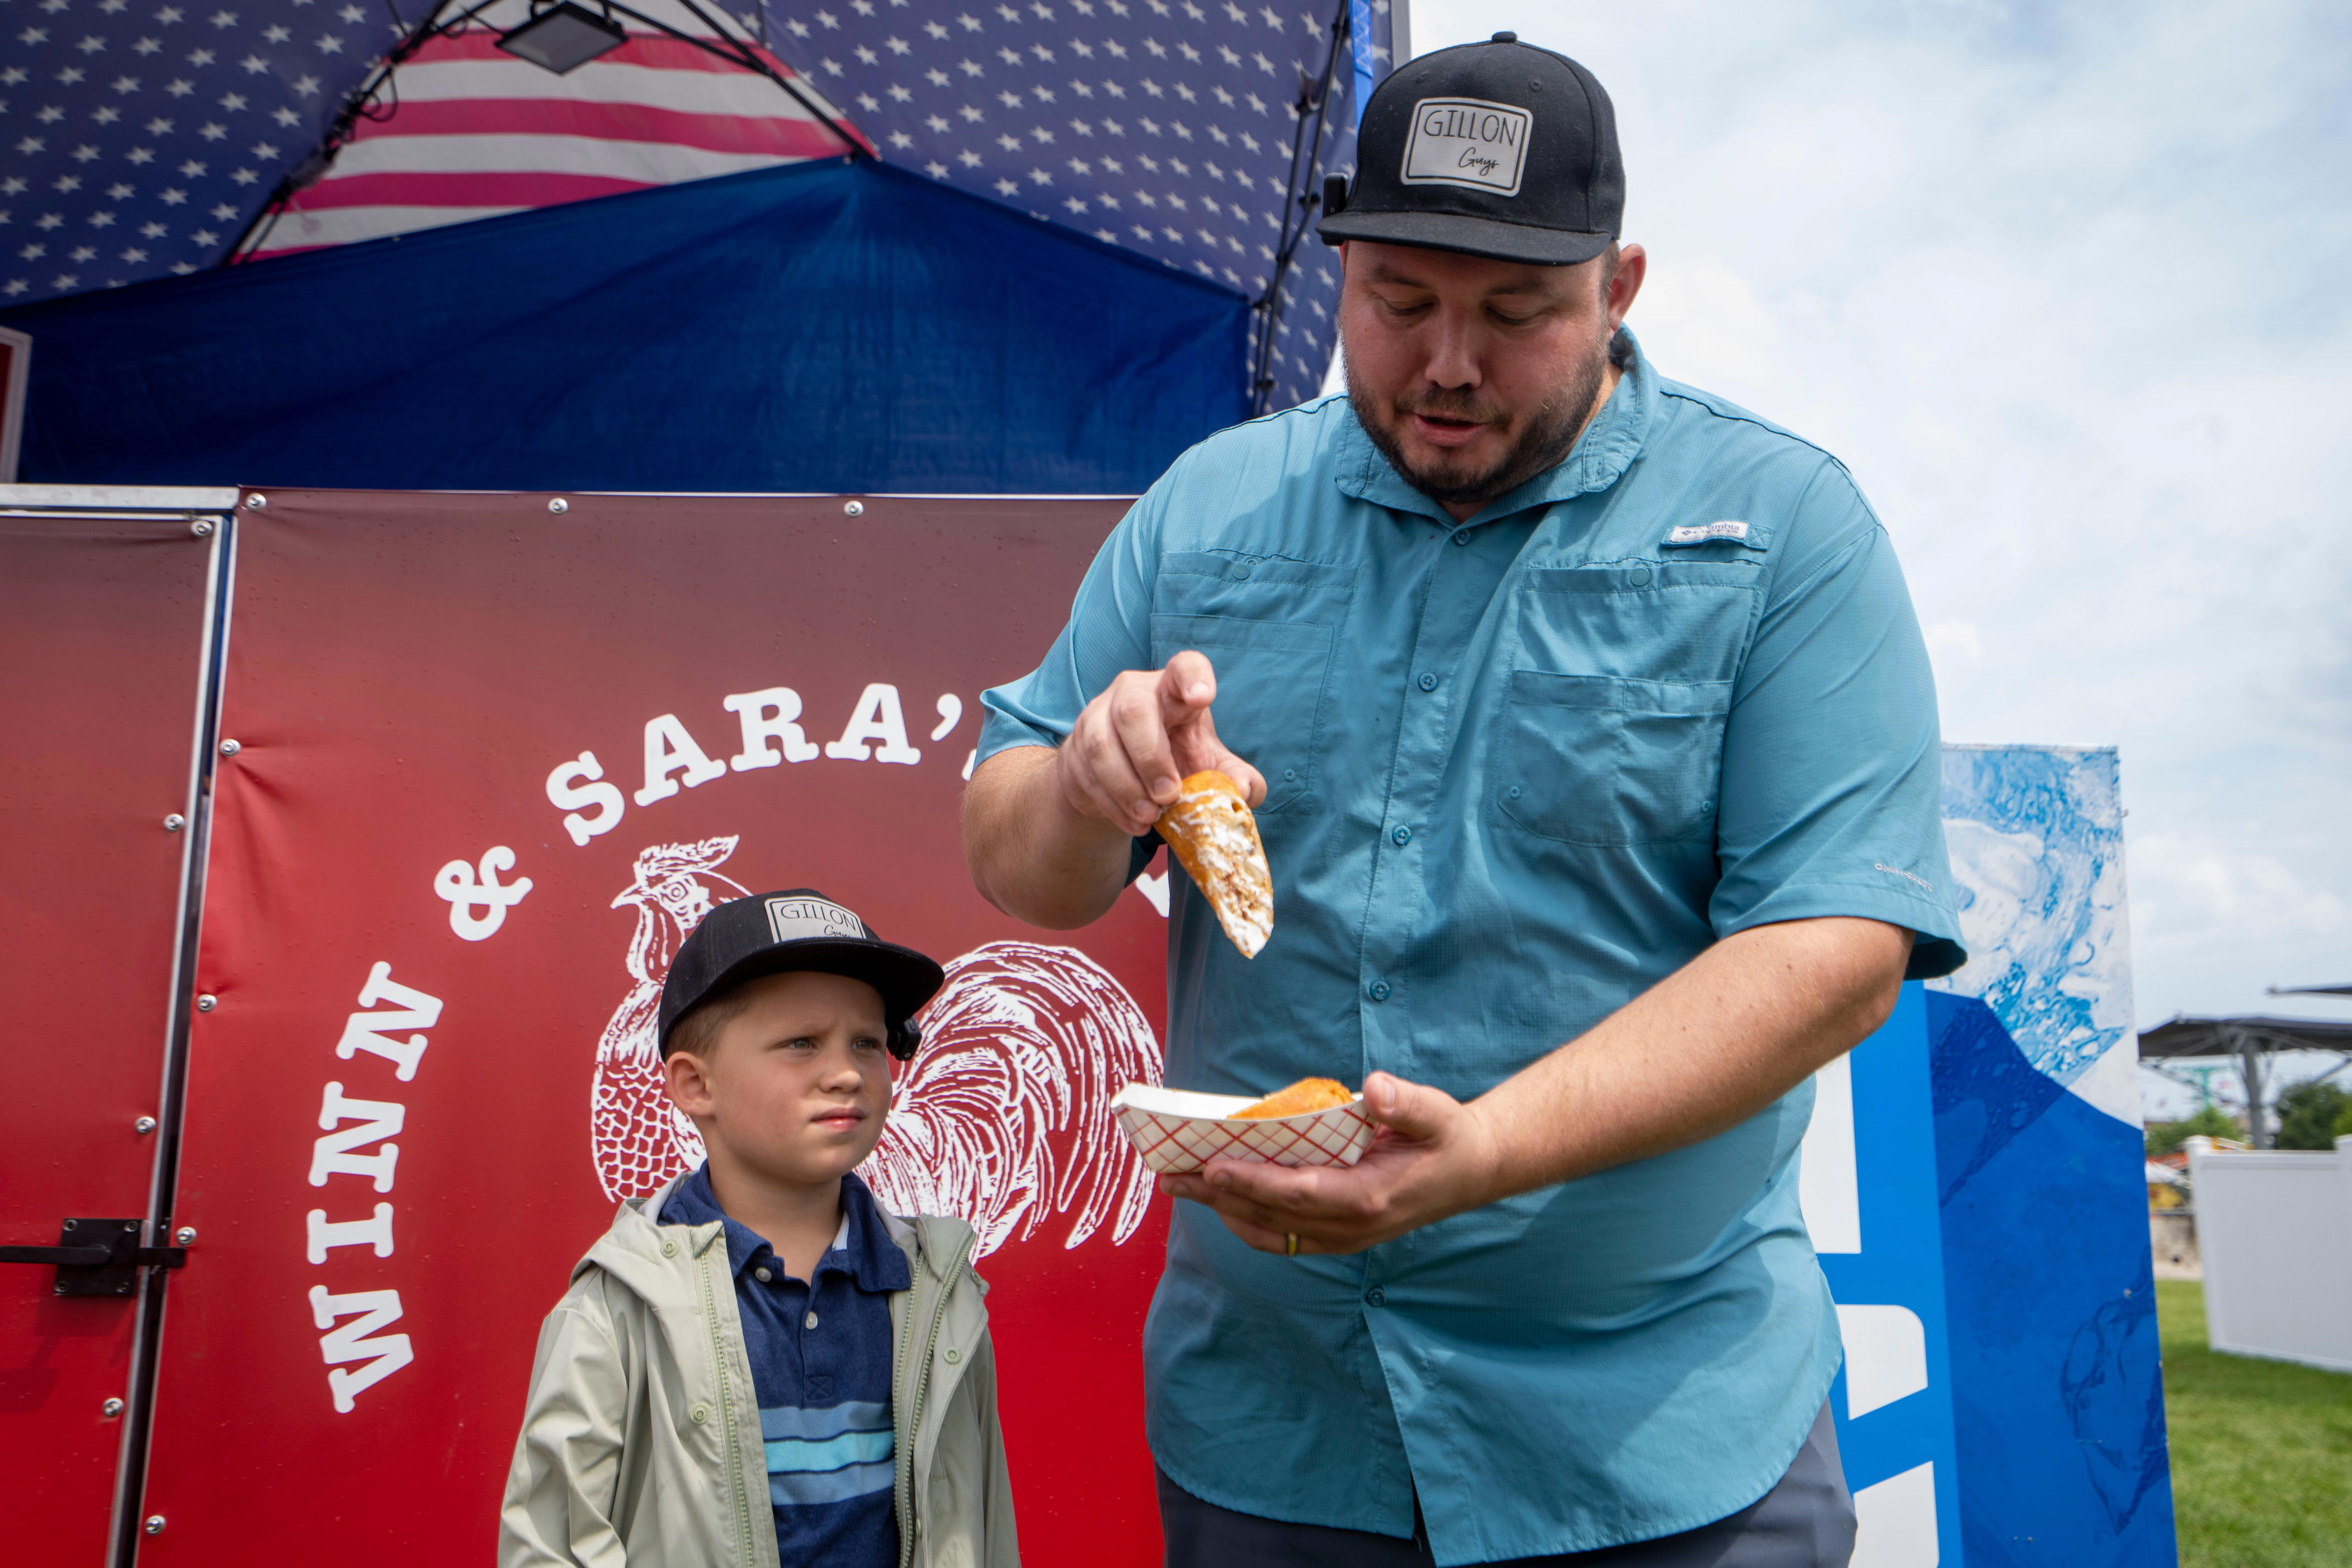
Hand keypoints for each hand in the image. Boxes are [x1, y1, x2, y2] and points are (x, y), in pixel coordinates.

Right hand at [1056, 650, 1266, 835]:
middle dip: (1151, 758)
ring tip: (1150, 817)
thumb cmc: (1175, 761)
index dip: (1192, 676)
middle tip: (1168, 795)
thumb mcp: (1210, 767)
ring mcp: (1097, 716)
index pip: (1184, 666)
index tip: (1203, 697)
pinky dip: (1112, 805)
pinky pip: (1087, 774)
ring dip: (1127, 787)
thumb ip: (1235, 778)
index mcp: (1174, 689)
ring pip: (1101, 744)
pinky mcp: (1074, 747)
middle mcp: (1133, 692)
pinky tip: (1134, 823)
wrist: (1120, 779)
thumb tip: (1245, 790)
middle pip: (1133, 710)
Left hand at [1156, 1073, 1507, 1254]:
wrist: (1471, 1172)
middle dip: (1217, 1195)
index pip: (1298, 1192)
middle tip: (1169, 1174)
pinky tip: (1220, 1201)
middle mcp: (1350, 1227)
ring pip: (1269, 1231)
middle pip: (1271, 1215)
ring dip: (1222, 1209)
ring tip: (1179, 1185)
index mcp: (1369, 1198)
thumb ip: (1406, 1103)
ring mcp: (1341, 1237)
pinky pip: (1281, 1238)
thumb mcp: (1437, 1112)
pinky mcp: (1336, 1236)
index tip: (1211, 1166)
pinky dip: (1245, 1222)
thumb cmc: (1446, 1136)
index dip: (1252, 1182)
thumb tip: (1376, 1087)